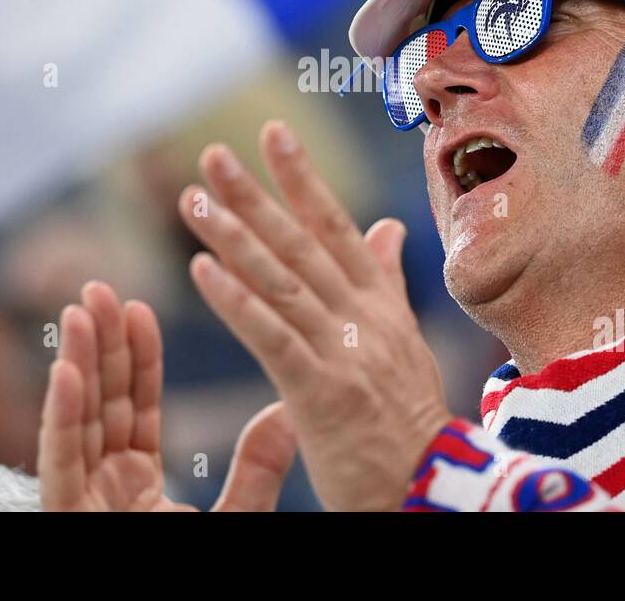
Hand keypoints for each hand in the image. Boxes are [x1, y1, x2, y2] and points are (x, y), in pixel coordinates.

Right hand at [38, 281, 296, 510]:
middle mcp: (105, 488)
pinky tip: (65, 371)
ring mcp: (83, 503)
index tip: (138, 308)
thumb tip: (289, 412)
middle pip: (101, 404)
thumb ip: (257, 472)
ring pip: (75, 423)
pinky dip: (60, 418)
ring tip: (78, 310)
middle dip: (100, 345)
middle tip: (98, 287)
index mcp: (140, 487)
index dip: (137, 358)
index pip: (137, 408)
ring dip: (76, 364)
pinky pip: (61, 465)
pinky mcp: (68, 519)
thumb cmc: (196, 581)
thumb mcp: (236, 519)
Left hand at [177, 120, 451, 511]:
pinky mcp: (323, 391)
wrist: (431, 491)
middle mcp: (365, 318)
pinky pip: (274, 337)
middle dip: (256, 195)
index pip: (337, 228)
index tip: (273, 133)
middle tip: (213, 154)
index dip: (303, 179)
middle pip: (303, 244)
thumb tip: (384, 226)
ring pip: (283, 282)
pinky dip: (237, 300)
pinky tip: (201, 270)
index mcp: (381, 306)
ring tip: (193, 201)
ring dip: (234, 237)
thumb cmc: (409, 423)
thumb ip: (386, 281)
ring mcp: (346, 352)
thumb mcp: (404, 343)